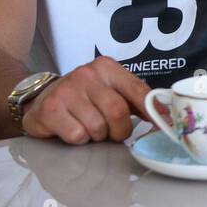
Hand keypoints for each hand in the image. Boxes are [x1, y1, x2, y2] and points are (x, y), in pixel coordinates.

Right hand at [20, 56, 152, 144]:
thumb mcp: (110, 90)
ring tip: (89, 127)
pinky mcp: (50, 109)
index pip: (137, 90)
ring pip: (98, 127)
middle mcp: (87, 74)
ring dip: (98, 135)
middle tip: (113, 132)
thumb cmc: (83, 97)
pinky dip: (80, 139)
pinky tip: (72, 128)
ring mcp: (67, 91)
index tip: (164, 125)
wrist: (40, 98)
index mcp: (107, 67)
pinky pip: (77, 135)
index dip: (152, 110)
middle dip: (120, 130)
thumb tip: (166, 116)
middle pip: (118, 112)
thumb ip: (136, 100)